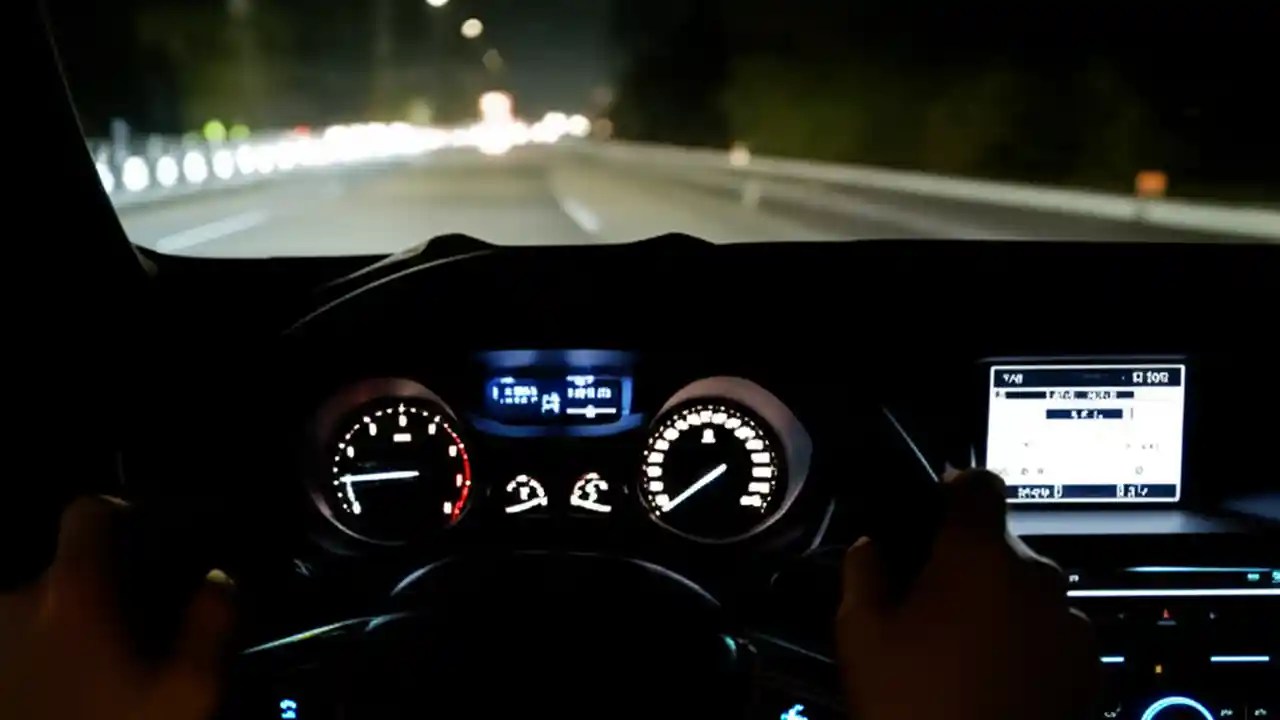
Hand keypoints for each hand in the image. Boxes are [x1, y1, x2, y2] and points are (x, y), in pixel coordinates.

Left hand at [0, 497, 233, 719]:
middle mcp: (17, 603)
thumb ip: (210, 625)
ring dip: (62, 630)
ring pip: (36, 614)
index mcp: (73, 593)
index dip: (120, 512)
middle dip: (98, 593)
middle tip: (130, 631)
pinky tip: (65, 691)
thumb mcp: (185, 694)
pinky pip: (17, 646)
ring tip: (93, 672)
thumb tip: (220, 582)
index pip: (89, 513)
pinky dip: (37, 656)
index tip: (144, 530)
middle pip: (64, 569)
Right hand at [836, 470, 1098, 719]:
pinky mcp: (1090, 670)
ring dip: (1002, 608)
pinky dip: (1028, 647)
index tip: (935, 507)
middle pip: (1002, 547)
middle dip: (969, 566)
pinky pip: (1053, 637)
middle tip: (931, 608)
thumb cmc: (914, 705)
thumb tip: (872, 549)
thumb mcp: (861, 636)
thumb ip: (864, 573)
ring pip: (1029, 595)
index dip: (953, 487)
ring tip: (964, 655)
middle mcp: (1037, 578)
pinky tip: (995, 683)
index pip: (977, 484)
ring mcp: (1071, 626)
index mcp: (978, 556)